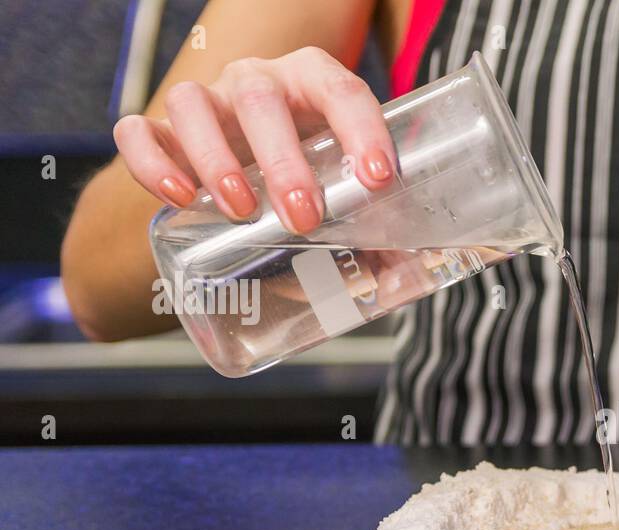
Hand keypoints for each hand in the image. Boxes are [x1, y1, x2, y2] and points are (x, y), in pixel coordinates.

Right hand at [113, 47, 394, 233]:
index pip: (341, 90)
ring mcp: (206, 103)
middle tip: (304, 217)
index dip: (362, 130)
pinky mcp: (162, 133)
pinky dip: (150, 161)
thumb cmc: (312, 180)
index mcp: (313, 84)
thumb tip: (404, 281)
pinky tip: (177, 198)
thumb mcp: (347, 195)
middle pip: (262, 97)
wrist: (249, 176)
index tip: (378, 179)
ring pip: (193, 104)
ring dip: (215, 158)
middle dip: (283, 160)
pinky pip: (138, 131)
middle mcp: (257, 82)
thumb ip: (378, 232)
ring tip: (241, 210)